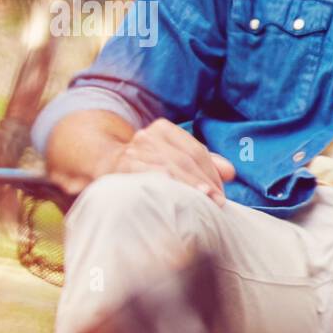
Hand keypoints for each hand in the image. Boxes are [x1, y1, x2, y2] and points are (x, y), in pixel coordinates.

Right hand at [97, 118, 236, 206]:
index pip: (196, 151)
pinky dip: (164, 185)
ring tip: (204, 201)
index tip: (221, 193)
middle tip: (217, 202)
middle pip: (184, 160)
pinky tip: (174, 197)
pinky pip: (147, 177)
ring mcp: (133, 151)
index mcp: (163, 129)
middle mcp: (147, 136)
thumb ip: (203, 163)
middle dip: (204, 182)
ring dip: (189, 187)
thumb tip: (231, 171)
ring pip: (168, 169)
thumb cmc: (147, 164)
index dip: (212, 173)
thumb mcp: (174, 157)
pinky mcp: (120, 168)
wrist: (101, 163)